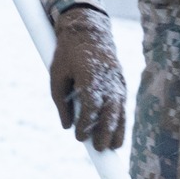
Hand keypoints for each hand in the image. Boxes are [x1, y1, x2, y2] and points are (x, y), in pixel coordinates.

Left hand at [51, 6, 129, 150]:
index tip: (79, 138)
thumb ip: (60, 101)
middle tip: (99, 149)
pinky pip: (122, 105)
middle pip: (111, 111)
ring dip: (118, 130)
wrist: (88, 30)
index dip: (86, 124)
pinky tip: (117, 134)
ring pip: (120, 110)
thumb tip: (66, 126)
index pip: (91, 106)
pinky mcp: (121, 82)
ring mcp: (117, 81)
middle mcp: (108, 80)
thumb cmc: (68, 53)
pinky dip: (120, 120)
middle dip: (106, 132)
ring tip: (113, 148)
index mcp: (90, 76)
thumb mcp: (57, 74)